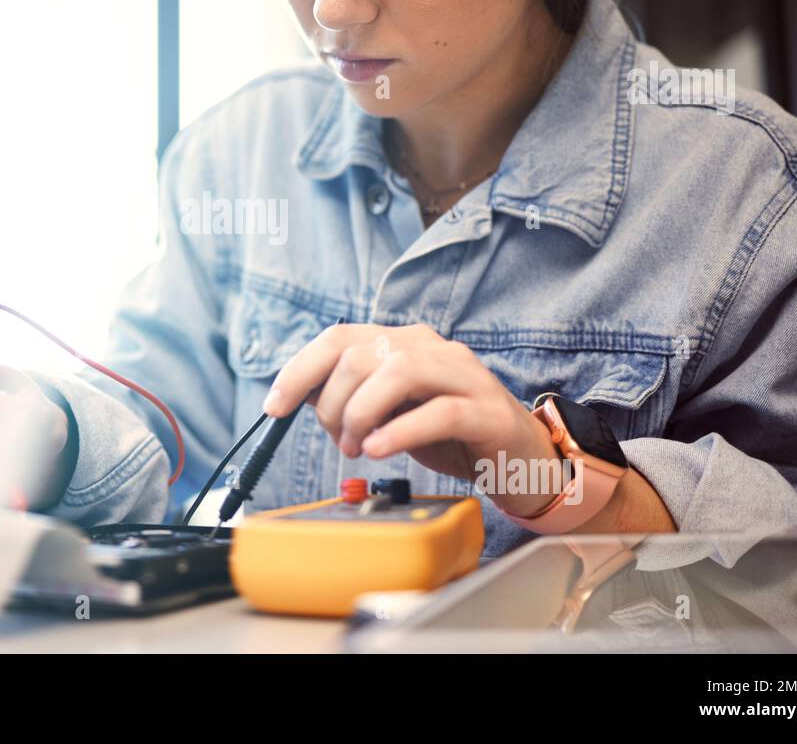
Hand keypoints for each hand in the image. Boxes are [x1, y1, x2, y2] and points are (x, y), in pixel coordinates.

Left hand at [260, 322, 563, 517]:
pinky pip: (439, 412)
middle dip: (332, 403)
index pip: (338, 338)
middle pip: (361, 355)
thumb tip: (304, 401)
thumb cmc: (451, 434)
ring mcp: (465, 375)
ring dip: (362, 413)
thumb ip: (355, 398)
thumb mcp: (393, 412)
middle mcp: (433, 348)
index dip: (298, 371)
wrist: (522, 459)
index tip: (274, 407)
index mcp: (404, 342)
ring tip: (357, 446)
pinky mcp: (488, 411)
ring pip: (399, 371)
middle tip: (338, 441)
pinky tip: (379, 449)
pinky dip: (400, 431)